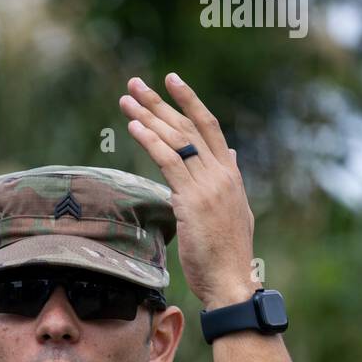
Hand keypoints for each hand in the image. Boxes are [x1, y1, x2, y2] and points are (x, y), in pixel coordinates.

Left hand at [119, 74, 255, 309]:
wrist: (231, 280)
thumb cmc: (227, 255)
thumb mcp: (235, 210)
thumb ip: (230, 180)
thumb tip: (229, 155)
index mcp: (230, 174)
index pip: (209, 126)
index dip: (189, 101)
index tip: (171, 80)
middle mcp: (220, 172)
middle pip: (187, 126)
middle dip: (159, 102)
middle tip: (135, 83)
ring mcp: (207, 184)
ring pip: (175, 139)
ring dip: (147, 116)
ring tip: (126, 100)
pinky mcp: (192, 199)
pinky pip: (168, 162)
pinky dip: (150, 141)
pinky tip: (134, 127)